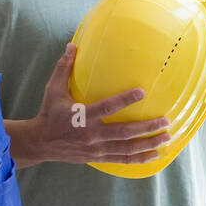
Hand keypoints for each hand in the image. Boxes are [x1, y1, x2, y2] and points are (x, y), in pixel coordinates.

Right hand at [29, 43, 172, 164]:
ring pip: (126, 149)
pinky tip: (154, 155)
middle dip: (147, 128)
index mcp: (82, 116)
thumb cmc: (49, 113)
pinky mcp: (97, 158)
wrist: (39, 142)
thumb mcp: (53, 89)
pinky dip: (139, 159)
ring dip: (148, 144)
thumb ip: (64, 68)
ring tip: (166, 138)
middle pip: (124, 133)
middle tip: (165, 121)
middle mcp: (91, 134)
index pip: (107, 107)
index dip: (125, 100)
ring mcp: (95, 149)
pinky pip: (121, 160)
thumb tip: (71, 45)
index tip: (142, 93)